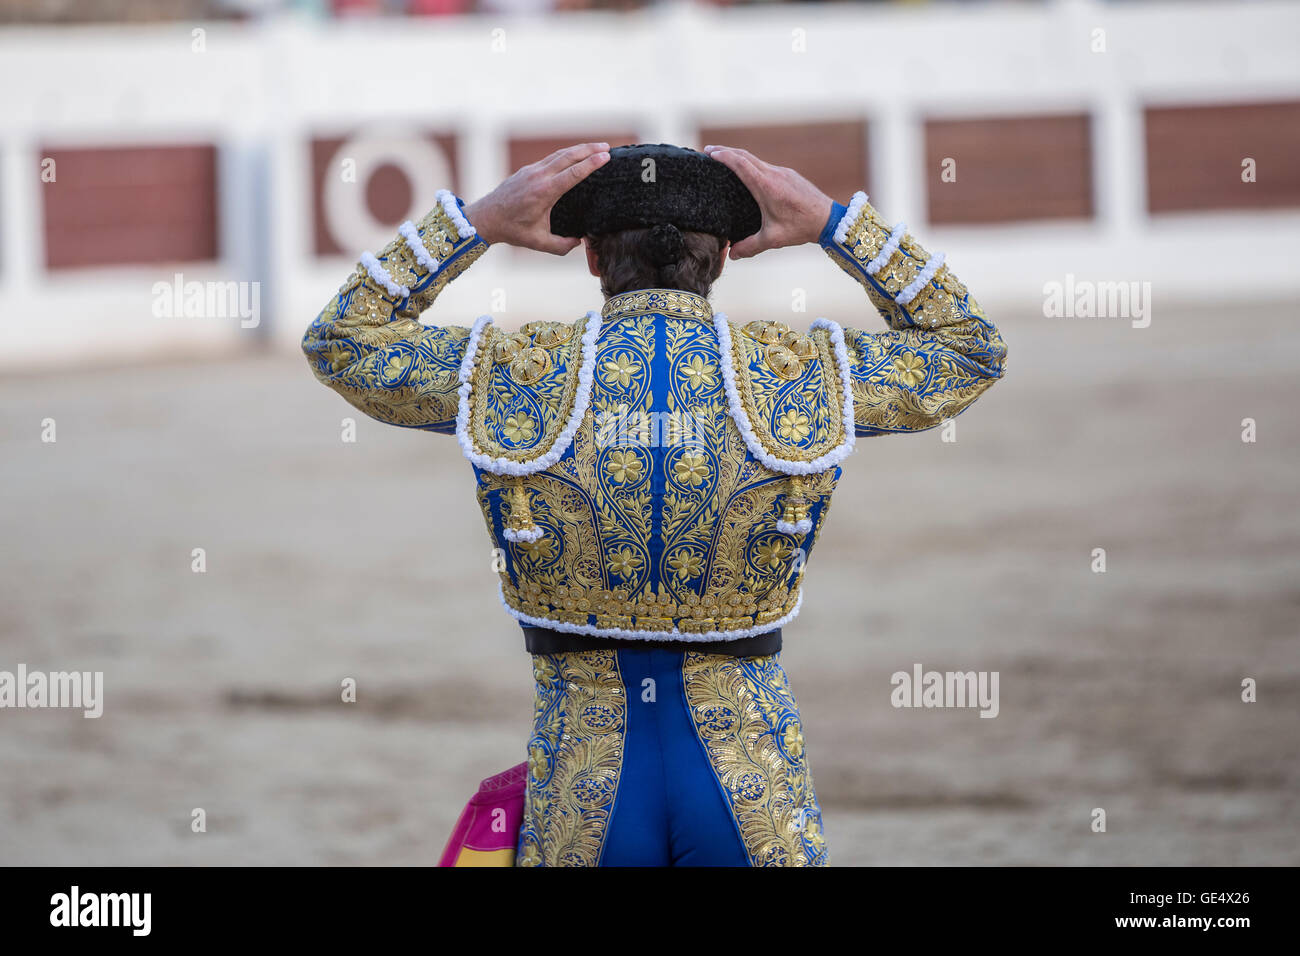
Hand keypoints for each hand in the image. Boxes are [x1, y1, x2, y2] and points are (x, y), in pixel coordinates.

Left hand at [463, 143, 610, 254]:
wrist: (487, 217)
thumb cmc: (512, 230)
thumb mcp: (538, 242)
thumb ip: (560, 246)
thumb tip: (578, 242)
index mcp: (544, 192)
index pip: (572, 173)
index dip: (591, 164)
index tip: (605, 156)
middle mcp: (538, 177)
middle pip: (568, 156)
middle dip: (589, 149)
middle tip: (607, 146)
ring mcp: (532, 171)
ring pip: (559, 154)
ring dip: (578, 149)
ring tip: (595, 147)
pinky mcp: (528, 170)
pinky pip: (551, 158)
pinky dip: (566, 154)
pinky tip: (574, 155)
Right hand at [702, 145, 832, 259]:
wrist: (828, 219)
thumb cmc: (801, 227)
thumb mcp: (773, 239)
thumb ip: (750, 246)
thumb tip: (732, 255)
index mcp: (767, 186)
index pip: (741, 164)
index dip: (724, 156)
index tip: (710, 153)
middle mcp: (774, 174)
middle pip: (745, 156)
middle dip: (726, 151)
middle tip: (709, 151)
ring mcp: (783, 172)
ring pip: (756, 159)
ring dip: (738, 156)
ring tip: (724, 157)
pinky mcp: (789, 175)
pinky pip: (765, 165)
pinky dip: (751, 163)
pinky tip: (747, 170)